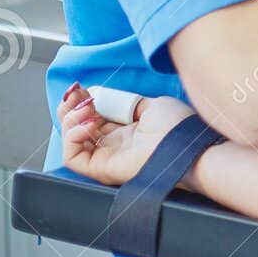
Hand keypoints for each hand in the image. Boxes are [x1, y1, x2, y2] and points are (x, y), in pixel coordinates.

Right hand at [60, 83, 193, 185]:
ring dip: (70, 119)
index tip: (82, 86)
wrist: (187, 145)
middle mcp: (112, 145)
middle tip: (77, 93)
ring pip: (70, 141)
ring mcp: (106, 158)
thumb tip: (109, 98)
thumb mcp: (151, 106)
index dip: (81, 101)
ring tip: (88, 107)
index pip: (89, 117)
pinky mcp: (101, 169)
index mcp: (124, 131)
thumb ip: (128, 103)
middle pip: (75, 127)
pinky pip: (72, 158)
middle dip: (70, 107)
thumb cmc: (178, 128)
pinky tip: (90, 123)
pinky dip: (73, 137)